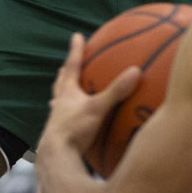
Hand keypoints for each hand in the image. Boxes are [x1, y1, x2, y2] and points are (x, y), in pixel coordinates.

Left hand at [44, 33, 140, 152]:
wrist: (55, 156)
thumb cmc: (73, 129)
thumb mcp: (97, 108)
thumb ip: (116, 91)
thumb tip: (136, 71)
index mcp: (67, 92)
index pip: (72, 65)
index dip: (76, 50)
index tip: (77, 36)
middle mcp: (60, 102)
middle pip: (61, 82)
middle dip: (66, 72)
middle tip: (67, 65)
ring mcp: (58, 118)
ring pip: (60, 101)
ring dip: (64, 95)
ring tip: (69, 93)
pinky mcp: (61, 134)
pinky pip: (66, 119)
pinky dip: (71, 116)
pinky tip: (77, 122)